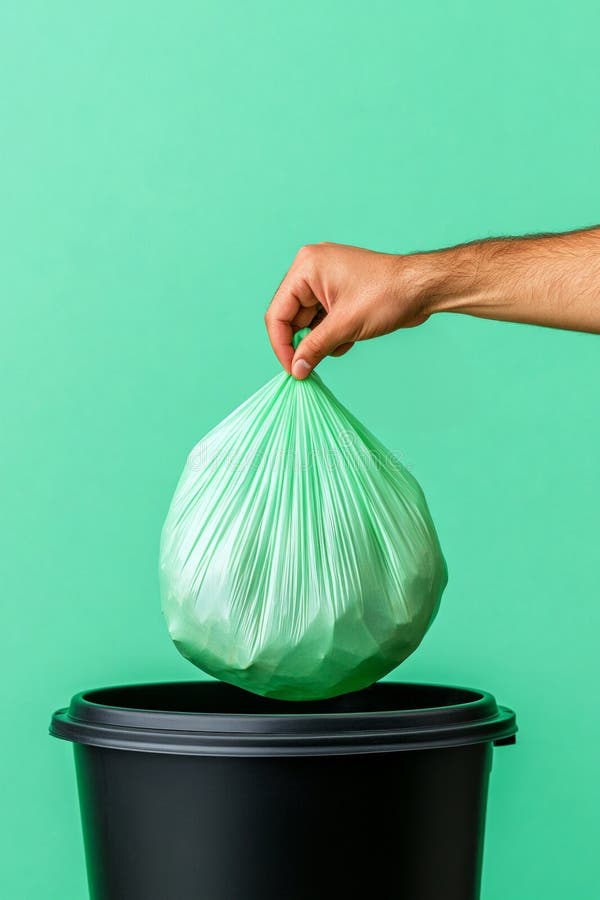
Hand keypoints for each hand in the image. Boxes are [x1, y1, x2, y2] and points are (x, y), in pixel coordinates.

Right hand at [265, 243, 431, 378]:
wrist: (423, 288)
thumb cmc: (388, 295)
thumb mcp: (346, 326)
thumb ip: (315, 348)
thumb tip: (296, 370)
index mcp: (306, 268)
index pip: (278, 313)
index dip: (281, 346)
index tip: (292, 370)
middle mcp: (311, 271)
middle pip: (291, 319)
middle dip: (306, 343)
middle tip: (312, 367)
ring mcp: (326, 282)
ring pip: (308, 323)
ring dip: (323, 341)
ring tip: (345, 342)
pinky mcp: (339, 293)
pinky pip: (323, 321)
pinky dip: (333, 335)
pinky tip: (352, 338)